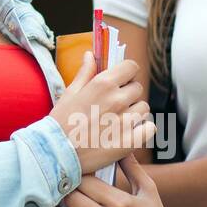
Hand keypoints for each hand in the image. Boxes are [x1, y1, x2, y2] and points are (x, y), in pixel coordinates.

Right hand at [51, 52, 155, 174]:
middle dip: (129, 93)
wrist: (56, 152)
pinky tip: (130, 132)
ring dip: (135, 112)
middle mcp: (117, 100)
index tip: (122, 79)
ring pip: (144, 108)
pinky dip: (143, 129)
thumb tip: (90, 55)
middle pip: (138, 88)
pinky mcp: (130, 141)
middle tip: (116, 104)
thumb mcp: (70, 92)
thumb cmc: (60, 121)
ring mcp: (125, 121)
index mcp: (102, 84)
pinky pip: (149, 128)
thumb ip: (85, 72)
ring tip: (120, 120)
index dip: (127, 72)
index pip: (131, 67)